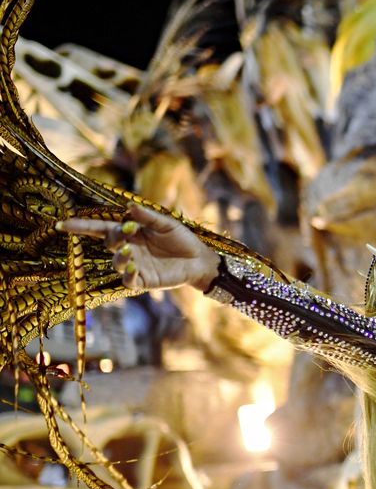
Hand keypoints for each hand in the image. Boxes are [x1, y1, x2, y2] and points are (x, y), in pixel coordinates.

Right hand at [57, 204, 220, 291]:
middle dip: (112, 237)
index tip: (63, 224)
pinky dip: (127, 274)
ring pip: (116, 262)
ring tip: (129, 250)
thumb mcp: (167, 224)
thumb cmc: (182, 240)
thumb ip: (147, 217)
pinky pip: (128, 280)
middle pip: (108, 242)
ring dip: (119, 256)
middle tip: (126, 232)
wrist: (199, 260)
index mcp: (132, 233)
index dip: (83, 226)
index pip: (103, 228)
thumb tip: (128, 207)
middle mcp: (129, 249)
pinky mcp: (143, 281)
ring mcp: (135, 265)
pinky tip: (132, 268)